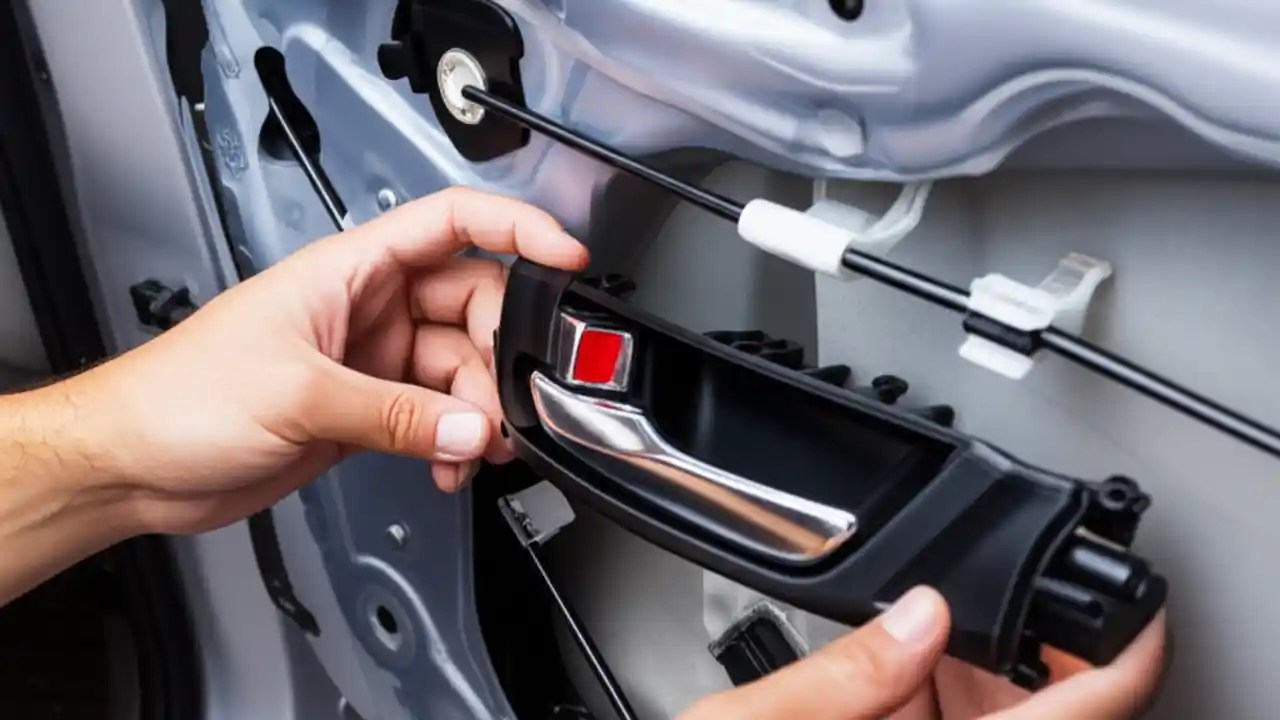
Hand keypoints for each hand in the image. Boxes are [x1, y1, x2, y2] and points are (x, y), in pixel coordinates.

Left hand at [66, 187, 587, 534]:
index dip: (516, 228)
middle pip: (472, 309)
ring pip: (460, 372)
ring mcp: (371, 359)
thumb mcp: (298, 395)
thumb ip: (395, 414)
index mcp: (349, 270)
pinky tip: (445, 465)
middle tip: (501, 406)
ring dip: (477, 414)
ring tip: (471, 450)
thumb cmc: (181, 396)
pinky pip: (436, 416)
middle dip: (498, 358)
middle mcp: (368, 307)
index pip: (451, 223)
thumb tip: (470, 427)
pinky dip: (452, 443)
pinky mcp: (368, 408)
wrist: (136, 462)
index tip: (565, 256)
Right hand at [679, 587, 1166, 719]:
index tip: (1132, 603)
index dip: (1122, 655)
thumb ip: (839, 674)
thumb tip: (918, 611)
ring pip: (999, 717)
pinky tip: (889, 677)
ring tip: (910, 633)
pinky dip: (931, 692)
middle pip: (1045, 713)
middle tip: (966, 594)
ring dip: (969, 670)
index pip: (1087, 715)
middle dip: (1016, 649)